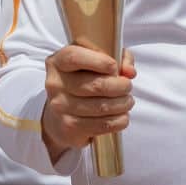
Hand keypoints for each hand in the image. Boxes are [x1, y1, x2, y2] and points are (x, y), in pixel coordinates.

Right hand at [41, 46, 135, 163]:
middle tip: (128, 87)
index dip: (100, 61)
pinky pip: (102, 124)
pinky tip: (122, 115)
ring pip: (102, 107)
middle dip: (121, 86)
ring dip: (123, 104)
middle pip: (96, 85)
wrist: (60, 113)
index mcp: (59, 62)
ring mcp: (60, 107)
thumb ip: (119, 57)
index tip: (115, 67)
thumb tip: (129, 71)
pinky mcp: (69, 126)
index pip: (75, 57)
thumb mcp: (100, 59)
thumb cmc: (85, 78)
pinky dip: (119, 120)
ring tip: (127, 101)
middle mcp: (56, 84)